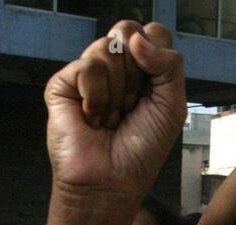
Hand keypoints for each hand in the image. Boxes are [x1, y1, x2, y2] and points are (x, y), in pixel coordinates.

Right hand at [44, 20, 185, 195]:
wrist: (112, 181)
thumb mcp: (172, 105)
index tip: (152, 95)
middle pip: (129, 34)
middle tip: (130, 109)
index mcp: (142, 66)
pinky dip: (96, 99)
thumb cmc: (142, 149)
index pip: (152, 32)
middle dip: (137, 78)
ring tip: (111, 118)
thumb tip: (135, 39)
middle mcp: (114, 65)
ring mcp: (88, 72)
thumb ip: (169, 64)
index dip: (156, 59)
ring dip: (117, 94)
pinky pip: (87, 68)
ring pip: (107, 48)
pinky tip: (92, 119)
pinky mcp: (63, 83)